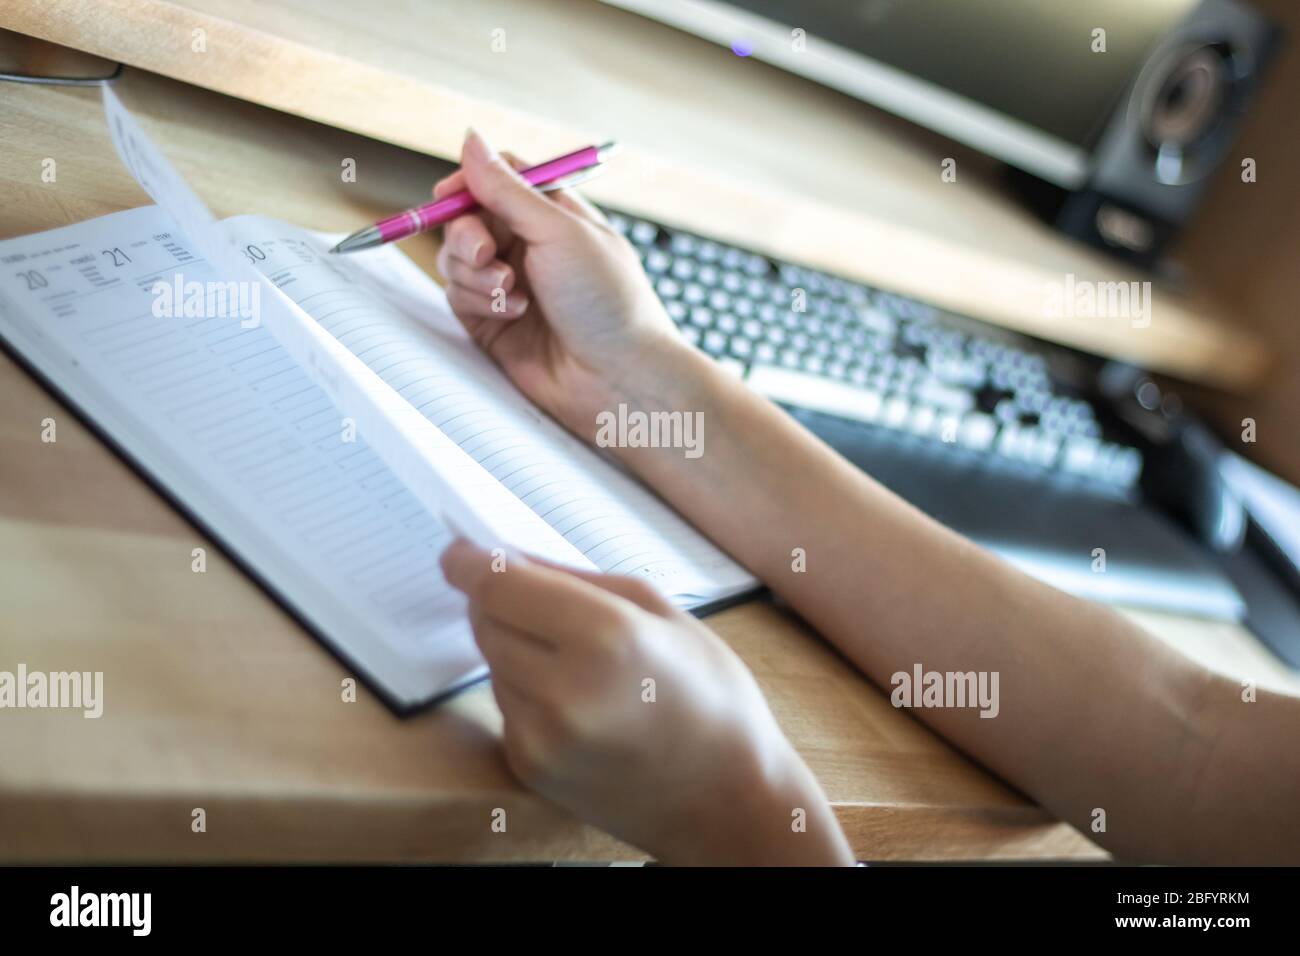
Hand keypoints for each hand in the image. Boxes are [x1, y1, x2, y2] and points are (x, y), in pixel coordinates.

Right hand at [433, 130, 686, 433]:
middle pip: (469, 217)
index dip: (470, 182)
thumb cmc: (606, 301)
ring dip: (475, 273)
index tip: (449, 194)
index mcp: (555, 214)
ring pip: (457, 258)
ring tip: (511, 294)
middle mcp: (531, 246)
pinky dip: (478, 301)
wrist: (617, 379)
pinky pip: (459, 296)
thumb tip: (471, 138)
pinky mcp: (493, 322)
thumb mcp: (559, 232)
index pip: (499, 179)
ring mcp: (510, 284)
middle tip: (485, 254)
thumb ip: (507, 189)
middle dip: (467, 234)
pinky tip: (514, 315)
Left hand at [440, 538, 852, 865]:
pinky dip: (528, 692)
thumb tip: (510, 557)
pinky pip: (506, 707)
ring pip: (492, 664)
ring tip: (579, 662)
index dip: (471, 562)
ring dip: (516, 648)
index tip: (461, 551)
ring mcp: (542, 738)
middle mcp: (564, 692)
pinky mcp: (531, 769)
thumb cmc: (711, 696)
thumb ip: (577, 579)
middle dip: (499, 601)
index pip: (499, 586)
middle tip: (534, 598)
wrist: (728, 798)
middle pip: (486, 622)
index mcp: (606, 638)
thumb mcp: (660, 610)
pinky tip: (579, 703)